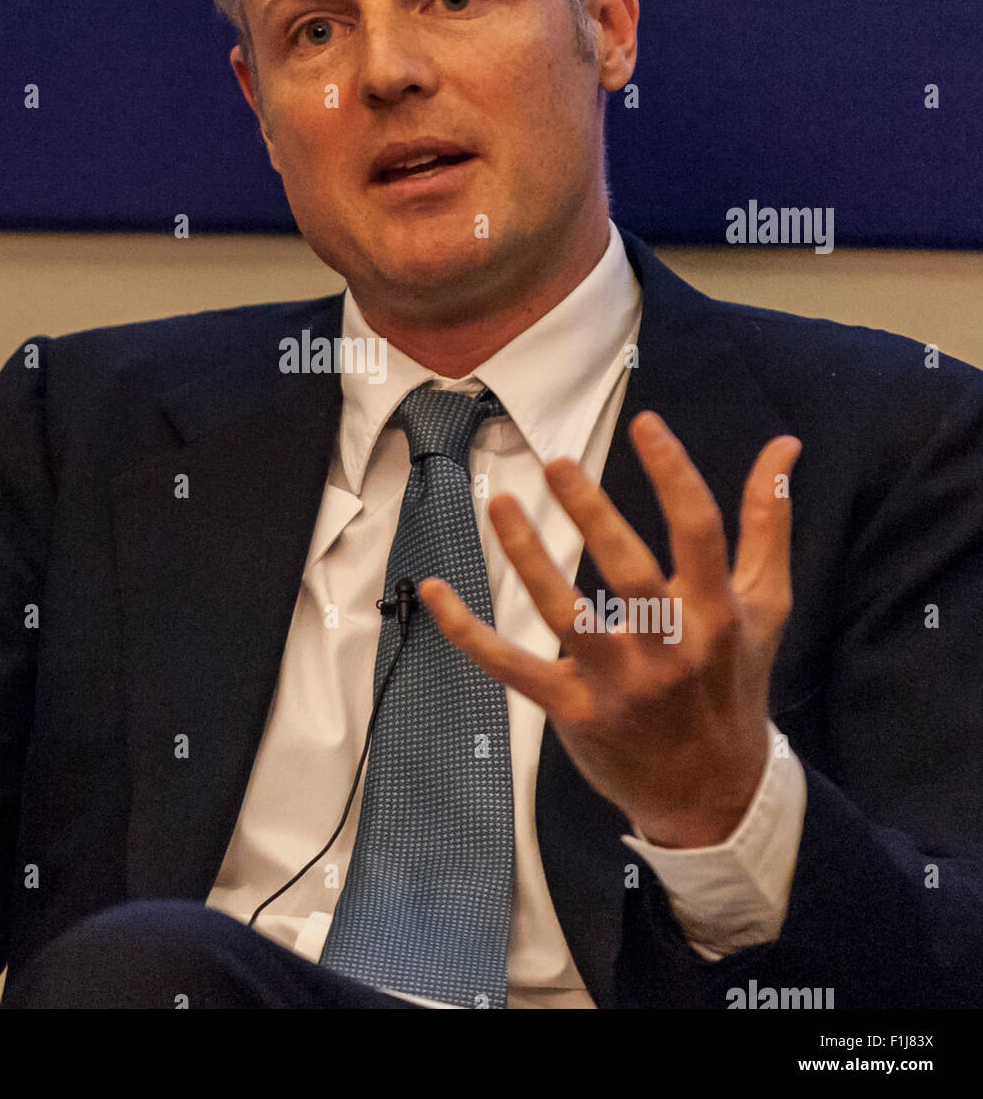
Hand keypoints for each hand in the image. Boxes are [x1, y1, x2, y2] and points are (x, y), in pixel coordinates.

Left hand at [419, 410, 801, 847]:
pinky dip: (468, 631)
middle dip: (592, 513)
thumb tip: (784, 448)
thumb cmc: (733, 683)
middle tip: (557, 462)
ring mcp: (618, 683)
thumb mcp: (766, 607)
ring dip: (528, 557)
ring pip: (565, 613)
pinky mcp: (572, 710)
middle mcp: (668, 648)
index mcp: (716, 614)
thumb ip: (768, 524)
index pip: (698, 532)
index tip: (645, 424)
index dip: (674, 473)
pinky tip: (433, 590)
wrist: (714, 794)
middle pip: (628, 571)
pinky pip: (511, 666)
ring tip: (501, 504)